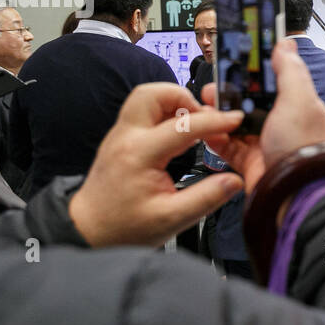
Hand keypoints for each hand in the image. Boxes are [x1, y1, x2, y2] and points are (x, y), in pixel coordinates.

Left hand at [68, 83, 246, 247]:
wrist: (89, 231)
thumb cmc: (123, 228)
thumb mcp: (172, 220)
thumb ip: (206, 198)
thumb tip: (233, 181)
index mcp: (139, 155)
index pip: (183, 125)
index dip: (214, 121)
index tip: (235, 120)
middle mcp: (126, 138)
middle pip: (152, 93)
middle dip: (184, 96)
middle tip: (205, 116)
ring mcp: (120, 135)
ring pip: (145, 98)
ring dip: (173, 102)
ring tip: (194, 123)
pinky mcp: (121, 138)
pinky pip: (143, 112)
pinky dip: (165, 113)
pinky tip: (180, 133)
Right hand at [202, 38, 324, 191]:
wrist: (295, 192)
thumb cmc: (303, 147)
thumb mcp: (300, 99)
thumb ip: (290, 70)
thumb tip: (286, 44)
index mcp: (295, 105)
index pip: (270, 81)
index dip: (251, 71)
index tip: (233, 61)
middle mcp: (280, 124)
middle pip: (248, 101)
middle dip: (227, 93)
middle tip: (212, 88)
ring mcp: (264, 144)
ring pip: (234, 123)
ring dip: (217, 114)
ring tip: (203, 107)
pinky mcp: (250, 163)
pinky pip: (227, 147)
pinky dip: (215, 138)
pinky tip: (205, 130)